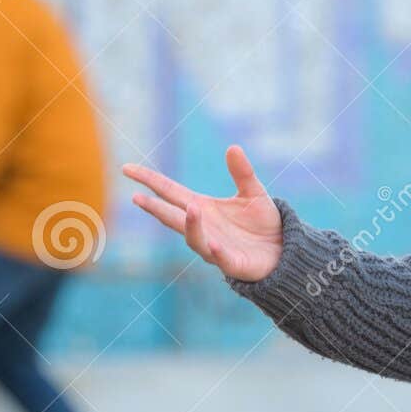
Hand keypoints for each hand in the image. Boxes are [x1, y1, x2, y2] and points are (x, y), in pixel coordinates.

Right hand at [123, 145, 282, 281]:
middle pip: (173, 217)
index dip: (149, 181)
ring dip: (191, 226)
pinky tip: (215, 244)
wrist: (283, 251)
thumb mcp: (253, 192)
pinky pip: (221, 259)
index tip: (127, 169)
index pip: (169, 192)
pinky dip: (216, 252)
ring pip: (195, 239)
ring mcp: (215, 247)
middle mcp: (203, 227)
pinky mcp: (233, 264)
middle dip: (156, 208)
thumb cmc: (262, 224)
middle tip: (138, 197)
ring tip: (191, 209)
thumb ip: (242, 172)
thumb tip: (233, 147)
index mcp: (202, 208)